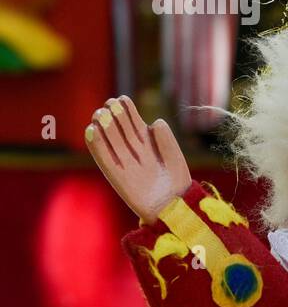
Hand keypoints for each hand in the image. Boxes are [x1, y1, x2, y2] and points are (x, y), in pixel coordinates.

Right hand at [85, 96, 191, 223]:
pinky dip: (98, 147)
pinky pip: (105, 160)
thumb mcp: (175, 159)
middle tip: (108, 104)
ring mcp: (125, 164)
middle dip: (114, 117)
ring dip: (105, 128)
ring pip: (112, 143)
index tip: (121, 99)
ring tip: (99, 114)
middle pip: (121, 131)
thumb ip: (166, 141)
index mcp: (148, 145)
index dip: (128, 112)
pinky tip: (91, 131)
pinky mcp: (117, 178)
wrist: (175, 208)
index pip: (135, 124)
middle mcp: (134, 152)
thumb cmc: (177, 183)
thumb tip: (156, 122)